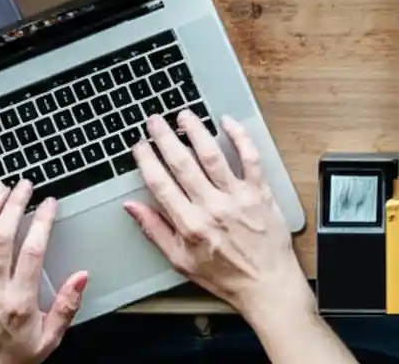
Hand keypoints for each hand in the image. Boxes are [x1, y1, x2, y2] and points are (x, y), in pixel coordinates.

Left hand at [0, 181, 87, 363]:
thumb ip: (67, 306)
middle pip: (0, 237)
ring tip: (0, 189)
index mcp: (19, 301)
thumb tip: (81, 277)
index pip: (31, 252)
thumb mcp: (49, 339)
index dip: (42, 222)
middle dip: (13, 205)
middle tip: (24, 185)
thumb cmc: (13, 356)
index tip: (50, 203)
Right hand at [124, 112, 311, 324]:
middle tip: (155, 121)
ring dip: (196, 131)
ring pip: (213, 155)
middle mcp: (212, 207)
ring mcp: (237, 197)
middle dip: (165, 138)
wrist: (266, 284)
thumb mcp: (181, 261)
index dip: (147, 161)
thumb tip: (132, 207)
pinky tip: (228, 122)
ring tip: (185, 116)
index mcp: (190, 225)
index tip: (139, 146)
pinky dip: (240, 137)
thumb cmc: (226, 276)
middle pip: (183, 164)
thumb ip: (155, 230)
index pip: (160, 184)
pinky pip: (250, 158)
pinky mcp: (260, 192)